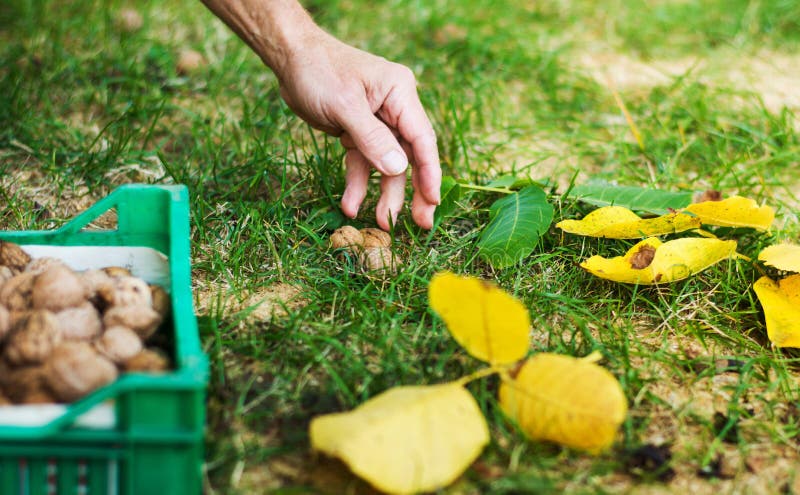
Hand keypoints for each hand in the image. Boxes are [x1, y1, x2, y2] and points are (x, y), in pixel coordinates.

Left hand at [276, 29, 440, 229]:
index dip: (430, 173)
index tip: (434, 201)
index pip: (422, 139)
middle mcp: (395, 108)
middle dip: (414, 191)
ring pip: (386, 164)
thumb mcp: (344, 106)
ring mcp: (377, 121)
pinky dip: (357, 183)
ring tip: (381, 223)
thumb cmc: (318, 71)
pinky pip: (363, 162)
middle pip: (410, 156)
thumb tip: (399, 169)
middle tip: (422, 224)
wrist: (289, 57)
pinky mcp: (358, 132)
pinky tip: (350, 205)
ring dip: (383, 193)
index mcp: (400, 94)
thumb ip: (372, 138)